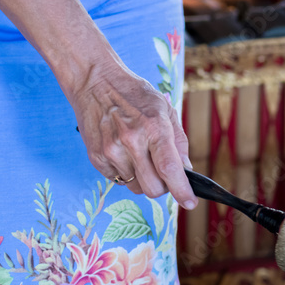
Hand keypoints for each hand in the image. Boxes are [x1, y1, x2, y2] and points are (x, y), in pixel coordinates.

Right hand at [66, 59, 196, 208]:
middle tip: (164, 174)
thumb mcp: (165, 109)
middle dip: (163, 187)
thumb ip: (178, 141)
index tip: (189, 202)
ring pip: (135, 188)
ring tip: (139, 155)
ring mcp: (111, 151)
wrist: (95, 82)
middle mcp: (131, 141)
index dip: (182, 190)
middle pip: (152, 188)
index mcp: (153, 127)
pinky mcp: (96, 157)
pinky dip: (126, 173)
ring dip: (143, 179)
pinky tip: (124, 153)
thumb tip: (186, 170)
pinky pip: (118, 181)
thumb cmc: (134, 95)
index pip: (170, 169)